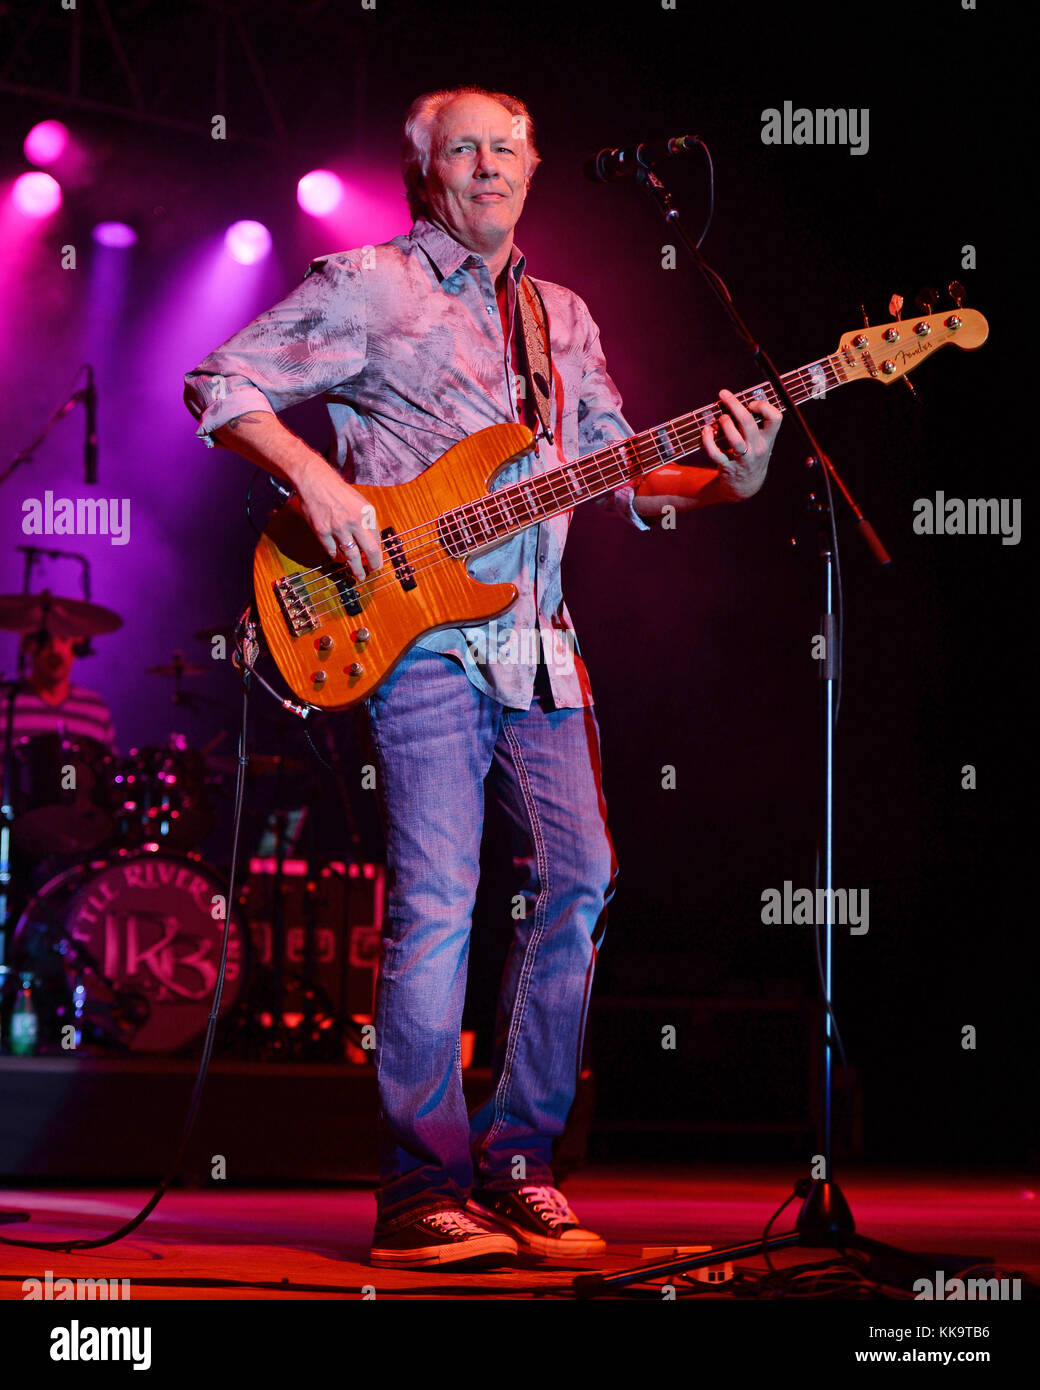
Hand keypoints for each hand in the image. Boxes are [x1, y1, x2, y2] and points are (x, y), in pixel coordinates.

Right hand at [298, 465, 382, 579]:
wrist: (315, 482)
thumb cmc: (339, 492)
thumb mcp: (361, 503)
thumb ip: (368, 522)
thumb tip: (374, 543)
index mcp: (367, 513)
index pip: (377, 540)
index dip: (378, 555)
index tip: (378, 563)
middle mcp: (355, 521)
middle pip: (369, 551)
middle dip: (372, 566)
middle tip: (371, 573)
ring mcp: (338, 527)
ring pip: (350, 556)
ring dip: (355, 568)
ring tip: (357, 575)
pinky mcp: (322, 531)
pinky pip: (332, 551)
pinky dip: (336, 556)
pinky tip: (339, 558)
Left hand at [700, 389, 781, 499]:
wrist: (747, 485)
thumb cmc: (752, 454)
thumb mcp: (761, 440)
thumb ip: (756, 422)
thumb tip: (738, 398)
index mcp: (768, 438)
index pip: (775, 418)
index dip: (764, 406)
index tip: (751, 404)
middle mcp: (757, 448)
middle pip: (748, 423)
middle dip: (734, 405)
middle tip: (723, 394)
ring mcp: (743, 459)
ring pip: (734, 439)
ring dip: (724, 424)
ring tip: (720, 418)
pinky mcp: (727, 467)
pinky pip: (715, 453)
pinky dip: (708, 440)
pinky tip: (706, 431)